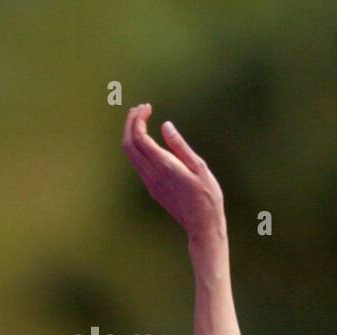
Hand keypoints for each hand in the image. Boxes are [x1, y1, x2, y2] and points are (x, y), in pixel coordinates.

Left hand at [121, 103, 224, 239]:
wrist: (202, 226)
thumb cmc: (207, 197)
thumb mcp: (200, 168)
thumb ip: (180, 146)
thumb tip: (165, 125)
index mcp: (165, 165)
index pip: (140, 136)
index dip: (139, 118)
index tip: (147, 107)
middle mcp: (152, 173)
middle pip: (129, 143)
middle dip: (130, 123)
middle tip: (139, 109)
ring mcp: (150, 182)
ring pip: (129, 154)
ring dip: (131, 134)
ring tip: (140, 121)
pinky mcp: (152, 188)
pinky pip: (137, 162)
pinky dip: (136, 146)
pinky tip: (146, 141)